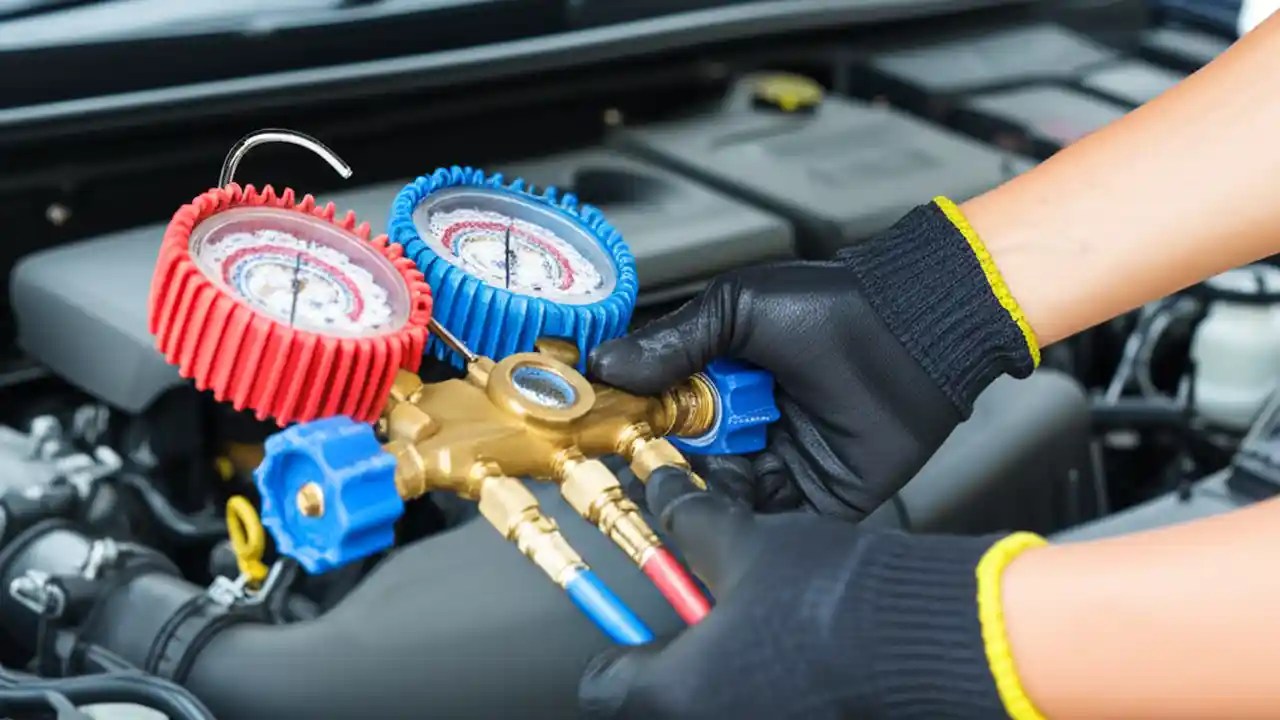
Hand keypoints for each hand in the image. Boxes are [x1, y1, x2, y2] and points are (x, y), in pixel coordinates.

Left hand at [578, 467, 1009, 719]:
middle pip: (654, 699)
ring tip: (749, 617)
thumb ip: (690, 523)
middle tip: (697, 609)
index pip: (601, 686)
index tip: (632, 616)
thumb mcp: (742, 543)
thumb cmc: (833, 602)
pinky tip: (788, 642)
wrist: (927, 634)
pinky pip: (756, 705)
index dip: (614, 641)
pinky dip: (758, 682)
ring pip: (710, 703)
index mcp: (676, 694)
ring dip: (717, 666)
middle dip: (672, 655)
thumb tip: (664, 498)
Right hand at [590, 201, 1038, 519]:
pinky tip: (726, 514)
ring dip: (703, 499)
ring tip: (684, 491)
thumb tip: (606, 363)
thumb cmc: (832, 306)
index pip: (668, 418)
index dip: (641, 429)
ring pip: (728, 499)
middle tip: (648, 469)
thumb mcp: (735, 310)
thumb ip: (672, 342)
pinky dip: (749, 525)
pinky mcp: (823, 496)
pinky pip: (777, 523)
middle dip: (669, 470)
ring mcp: (786, 464)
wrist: (911, 329)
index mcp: (727, 382)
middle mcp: (753, 426)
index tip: (615, 435)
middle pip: (692, 465)